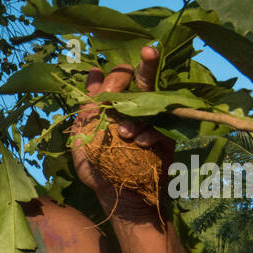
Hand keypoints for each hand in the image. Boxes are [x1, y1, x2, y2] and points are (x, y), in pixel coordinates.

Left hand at [70, 46, 174, 221]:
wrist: (122, 202)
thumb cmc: (100, 172)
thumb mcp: (84, 141)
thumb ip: (87, 111)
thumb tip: (93, 73)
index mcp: (115, 111)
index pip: (116, 84)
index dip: (113, 74)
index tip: (105, 68)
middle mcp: (137, 113)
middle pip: (144, 83)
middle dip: (147, 65)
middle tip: (150, 50)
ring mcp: (154, 125)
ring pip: (155, 103)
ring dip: (139, 112)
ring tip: (124, 133)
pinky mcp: (168, 141)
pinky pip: (162, 129)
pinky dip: (150, 134)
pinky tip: (139, 142)